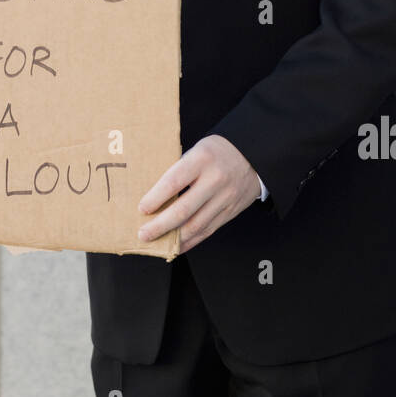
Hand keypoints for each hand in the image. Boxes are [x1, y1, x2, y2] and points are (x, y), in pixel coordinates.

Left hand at [137, 134, 260, 254]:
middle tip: (143, 234)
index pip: (174, 182)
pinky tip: (177, 246)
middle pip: (184, 209)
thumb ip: (179, 170)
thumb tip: (153, 194)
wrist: (253, 155)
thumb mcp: (197, 150)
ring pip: (196, 225)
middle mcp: (215, 180)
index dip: (155, 198)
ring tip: (156, 242)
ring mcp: (225, 198)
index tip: (142, 209)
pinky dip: (190, 241)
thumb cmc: (217, 152)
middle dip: (160, 225)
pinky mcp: (231, 212)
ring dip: (174, 238)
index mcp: (202, 159)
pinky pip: (208, 231)